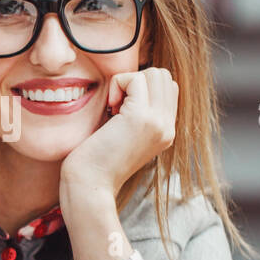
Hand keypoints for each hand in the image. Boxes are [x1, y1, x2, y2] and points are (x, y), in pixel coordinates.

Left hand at [60, 67, 178, 202]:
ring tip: (115, 106)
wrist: (90, 186)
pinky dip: (117, 84)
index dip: (142, 88)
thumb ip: (136, 114)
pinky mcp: (141, 118)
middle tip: (117, 105)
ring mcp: (158, 122)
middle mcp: (168, 127)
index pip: (169, 88)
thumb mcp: (124, 135)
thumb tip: (133, 84)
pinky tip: (109, 109)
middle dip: (137, 80)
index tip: (120, 108)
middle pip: (165, 76)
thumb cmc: (96, 161)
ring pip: (156, 73)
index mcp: (166, 131)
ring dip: (129, 81)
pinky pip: (134, 79)